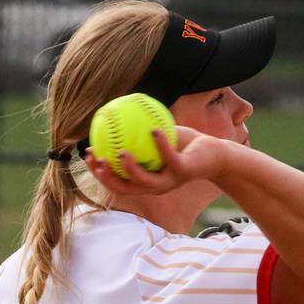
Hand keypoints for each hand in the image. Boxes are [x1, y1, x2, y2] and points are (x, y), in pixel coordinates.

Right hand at [87, 126, 221, 198]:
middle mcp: (155, 186)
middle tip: (97, 160)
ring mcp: (169, 180)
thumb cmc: (183, 145)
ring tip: (120, 153)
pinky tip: (153, 130)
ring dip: (131, 170)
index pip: (117, 182)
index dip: (99, 173)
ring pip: (145, 182)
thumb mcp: (157, 136)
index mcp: (145, 180)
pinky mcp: (184, 171)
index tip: (88, 156)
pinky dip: (160, 145)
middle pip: (125, 189)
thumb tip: (116, 114)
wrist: (215, 155)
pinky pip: (169, 157)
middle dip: (107, 179)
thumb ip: (137, 130)